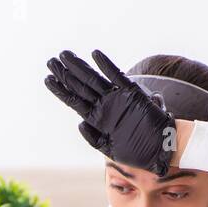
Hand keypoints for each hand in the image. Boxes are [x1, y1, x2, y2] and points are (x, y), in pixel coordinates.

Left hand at [44, 48, 175, 176]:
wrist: (160, 150)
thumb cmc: (136, 151)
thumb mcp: (109, 149)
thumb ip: (93, 138)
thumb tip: (79, 123)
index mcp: (96, 119)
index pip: (74, 101)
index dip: (61, 90)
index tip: (47, 78)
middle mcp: (104, 106)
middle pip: (80, 87)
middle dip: (65, 74)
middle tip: (51, 61)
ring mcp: (116, 98)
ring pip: (94, 79)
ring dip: (80, 67)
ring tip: (64, 55)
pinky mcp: (132, 93)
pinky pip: (117, 77)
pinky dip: (107, 65)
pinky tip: (95, 54)